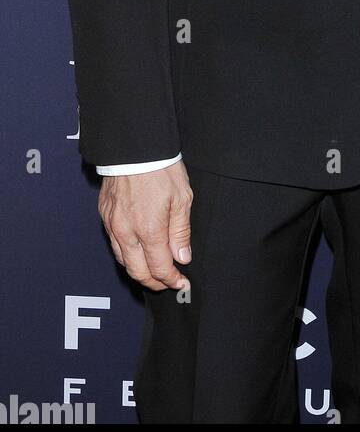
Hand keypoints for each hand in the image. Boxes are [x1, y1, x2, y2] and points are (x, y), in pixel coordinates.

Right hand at [98, 161, 192, 291]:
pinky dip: (127, 254)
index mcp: (149, 229)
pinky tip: (137, 251)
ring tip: (154, 271)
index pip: (159, 267)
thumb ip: (180, 232)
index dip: (171, 279)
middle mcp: (127, 232)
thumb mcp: (182, 198)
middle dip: (154, 282)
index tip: (181, 283)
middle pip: (137, 271)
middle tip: (168, 283)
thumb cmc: (161, 169)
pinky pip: (114, 243)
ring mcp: (113, 224)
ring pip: (123, 260)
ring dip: (139, 270)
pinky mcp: (105, 215)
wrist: (135, 147)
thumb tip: (182, 258)